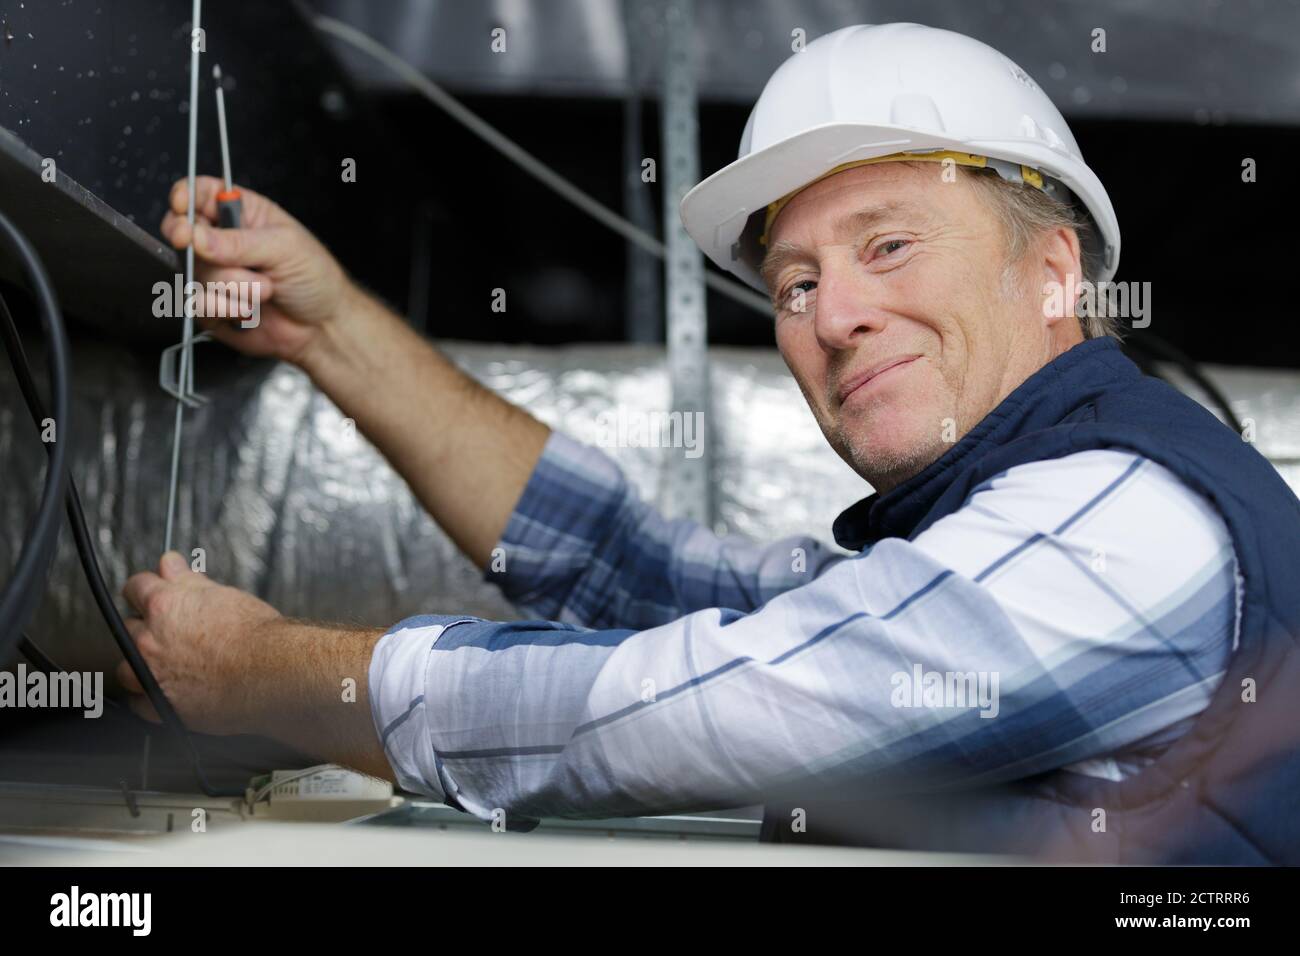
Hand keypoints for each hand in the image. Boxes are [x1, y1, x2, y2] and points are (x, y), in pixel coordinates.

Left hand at [117, 551, 281, 734]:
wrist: (271, 673)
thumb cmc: (255, 637)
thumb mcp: (223, 595)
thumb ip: (187, 580)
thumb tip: (170, 564)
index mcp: (164, 606)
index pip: (136, 586)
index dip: (148, 587)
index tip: (155, 591)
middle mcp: (150, 641)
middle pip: (128, 627)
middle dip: (147, 627)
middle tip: (174, 630)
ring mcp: (152, 675)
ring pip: (125, 668)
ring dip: (141, 664)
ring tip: (168, 663)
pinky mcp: (161, 706)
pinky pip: (140, 704)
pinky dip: (150, 698)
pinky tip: (170, 690)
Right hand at [160, 176, 357, 365]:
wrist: (322, 326)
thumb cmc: (314, 278)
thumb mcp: (284, 247)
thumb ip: (238, 242)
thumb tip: (196, 235)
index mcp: (242, 214)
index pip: (199, 193)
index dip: (184, 197)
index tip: (183, 208)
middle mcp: (221, 241)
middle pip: (181, 231)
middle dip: (194, 243)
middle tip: (211, 250)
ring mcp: (214, 273)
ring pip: (193, 271)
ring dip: (231, 284)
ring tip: (265, 289)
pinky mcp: (210, 305)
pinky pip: (199, 303)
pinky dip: (226, 307)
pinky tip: (250, 310)